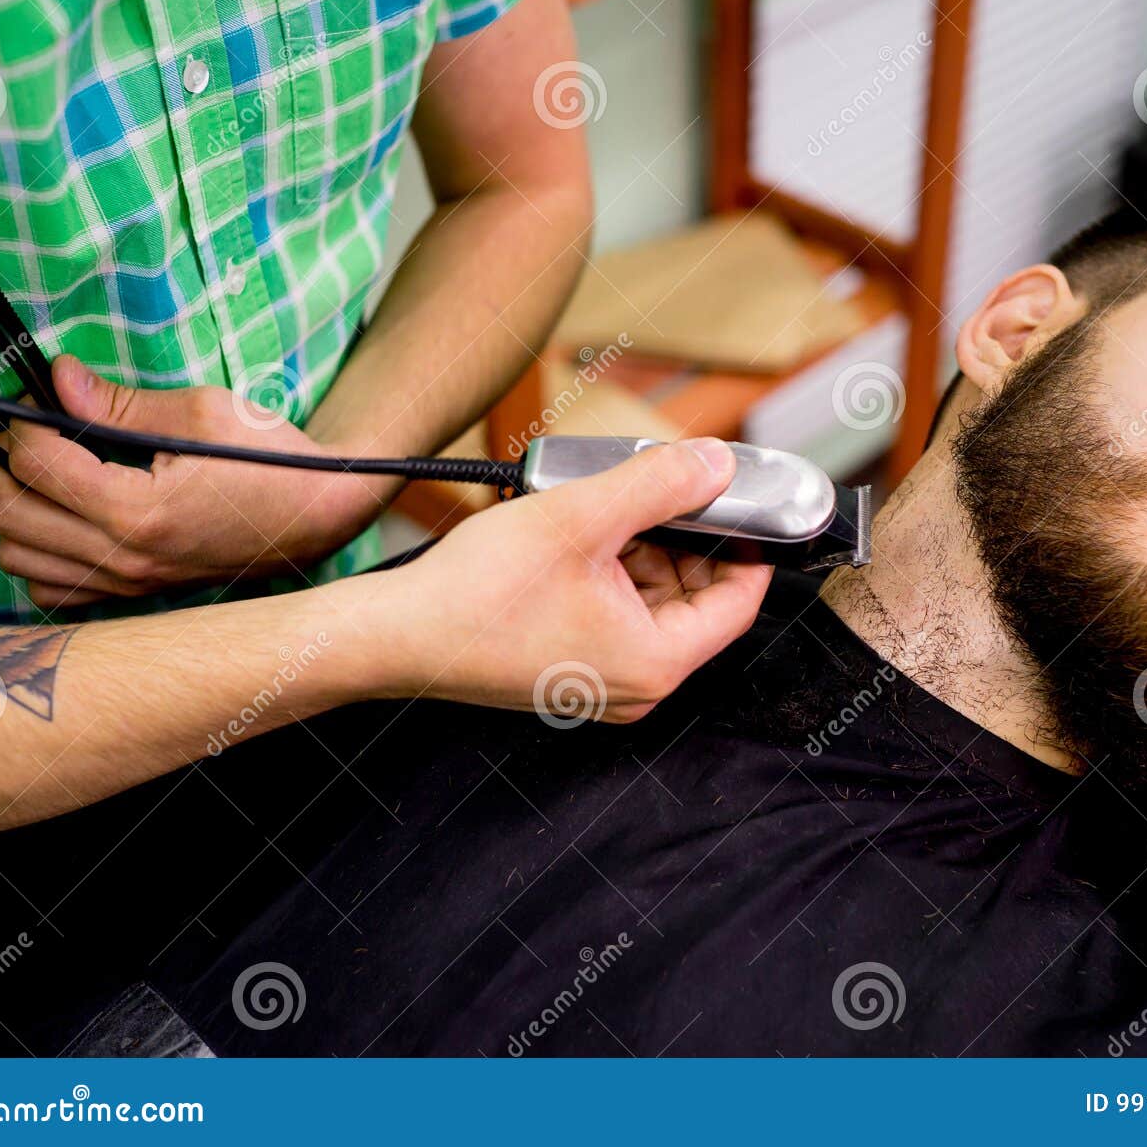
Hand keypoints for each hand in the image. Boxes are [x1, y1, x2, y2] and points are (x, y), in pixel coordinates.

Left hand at [0, 356, 386, 606]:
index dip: (27, 420)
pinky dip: (41, 556)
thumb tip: (60, 381)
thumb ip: (121, 404)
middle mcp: (127, 557)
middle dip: (7, 463)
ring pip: (19, 558)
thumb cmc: (272, 459)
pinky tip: (67, 520)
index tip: (44, 398)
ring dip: (18, 510)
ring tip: (49, 475)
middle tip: (38, 432)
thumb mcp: (203, 412)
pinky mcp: (138, 593)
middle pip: (9, 515)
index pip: (35, 464)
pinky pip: (52, 590)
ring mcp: (130, 582)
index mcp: (139, 511)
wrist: (321, 514)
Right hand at [360, 437, 772, 722]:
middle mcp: (637, 684)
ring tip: (604, 507)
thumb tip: (715, 462)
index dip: (749, 544)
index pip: (739, 602)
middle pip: (695, 598)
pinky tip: (578, 534)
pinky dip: (609, 569)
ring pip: (653, 600)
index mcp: (656, 662)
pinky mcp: (572, 666)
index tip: (741, 500)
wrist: (397, 635)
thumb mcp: (580, 518)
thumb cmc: (477, 595)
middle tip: (662, 487)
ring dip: (642, 548)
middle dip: (684, 538)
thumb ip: (658, 484)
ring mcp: (603, 680)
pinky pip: (616, 612)